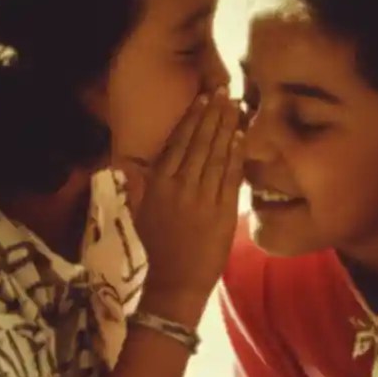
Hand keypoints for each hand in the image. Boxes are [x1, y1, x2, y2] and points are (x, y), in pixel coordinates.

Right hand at [132, 87, 244, 322]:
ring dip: (227, 127)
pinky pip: (230, 178)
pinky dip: (236, 155)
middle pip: (199, 142)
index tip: (202, 99)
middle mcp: (179, 187)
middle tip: (224, 90)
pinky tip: (242, 136)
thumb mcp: (140, 213)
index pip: (177, 143)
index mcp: (157, 185)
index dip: (192, 118)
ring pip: (216, 155)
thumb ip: (144, 187)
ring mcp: (202, 199)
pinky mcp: (221, 213)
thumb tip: (135, 166)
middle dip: (213, 114)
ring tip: (235, 105)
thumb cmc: (155, 252)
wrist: (172, 286)